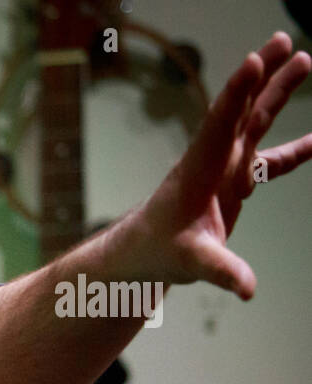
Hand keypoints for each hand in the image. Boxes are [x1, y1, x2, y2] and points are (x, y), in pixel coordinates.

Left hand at [125, 31, 311, 297]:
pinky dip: (294, 151)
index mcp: (198, 170)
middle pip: (241, 111)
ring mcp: (224, 169)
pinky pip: (270, 162)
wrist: (142, 256)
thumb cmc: (157, 253)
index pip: (220, 125)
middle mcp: (212, 161)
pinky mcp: (234, 184)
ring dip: (277, 93)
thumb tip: (248, 288)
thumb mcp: (190, 263)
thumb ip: (220, 270)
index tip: (254, 61)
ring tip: (303, 60)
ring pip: (256, 123)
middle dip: (263, 76)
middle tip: (284, 41)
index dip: (237, 94)